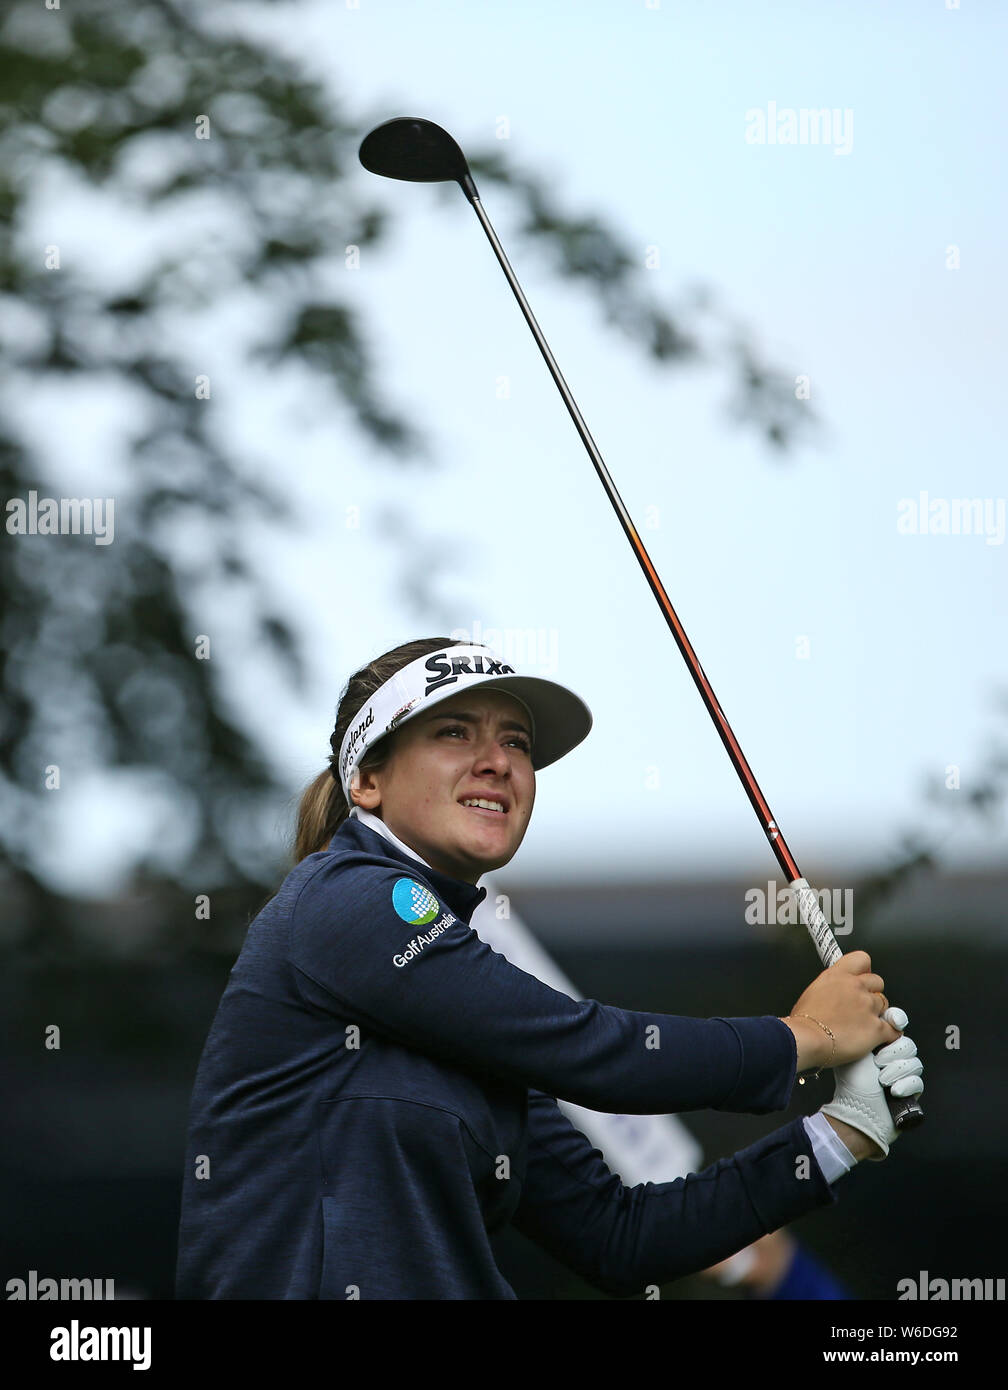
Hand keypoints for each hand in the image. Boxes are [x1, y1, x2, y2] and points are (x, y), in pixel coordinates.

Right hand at [781, 952, 901, 1070]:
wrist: (807, 1039)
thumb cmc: (804, 1021)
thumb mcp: (813, 992)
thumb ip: (831, 987)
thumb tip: (836, 995)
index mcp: (838, 975)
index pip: (862, 959)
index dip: (865, 969)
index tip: (863, 977)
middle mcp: (856, 987)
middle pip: (878, 982)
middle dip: (872, 992)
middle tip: (863, 1004)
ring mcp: (868, 1006)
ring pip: (885, 1004)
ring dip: (878, 1013)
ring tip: (865, 1024)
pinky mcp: (876, 1028)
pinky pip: (893, 1029)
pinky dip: (890, 1034)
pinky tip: (885, 1037)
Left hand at [821, 1006, 923, 1159]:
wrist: (856, 1111)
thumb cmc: (851, 1082)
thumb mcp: (855, 1051)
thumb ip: (865, 1031)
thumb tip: (875, 1014)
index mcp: (879, 1044)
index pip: (896, 1025)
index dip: (897, 1020)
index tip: (895, 1021)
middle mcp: (893, 1057)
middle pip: (907, 1044)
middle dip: (893, 1052)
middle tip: (878, 1061)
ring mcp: (903, 1074)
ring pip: (914, 1062)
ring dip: (896, 1070)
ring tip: (881, 1079)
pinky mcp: (911, 1091)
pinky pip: (918, 1082)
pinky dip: (905, 1085)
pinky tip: (892, 1090)